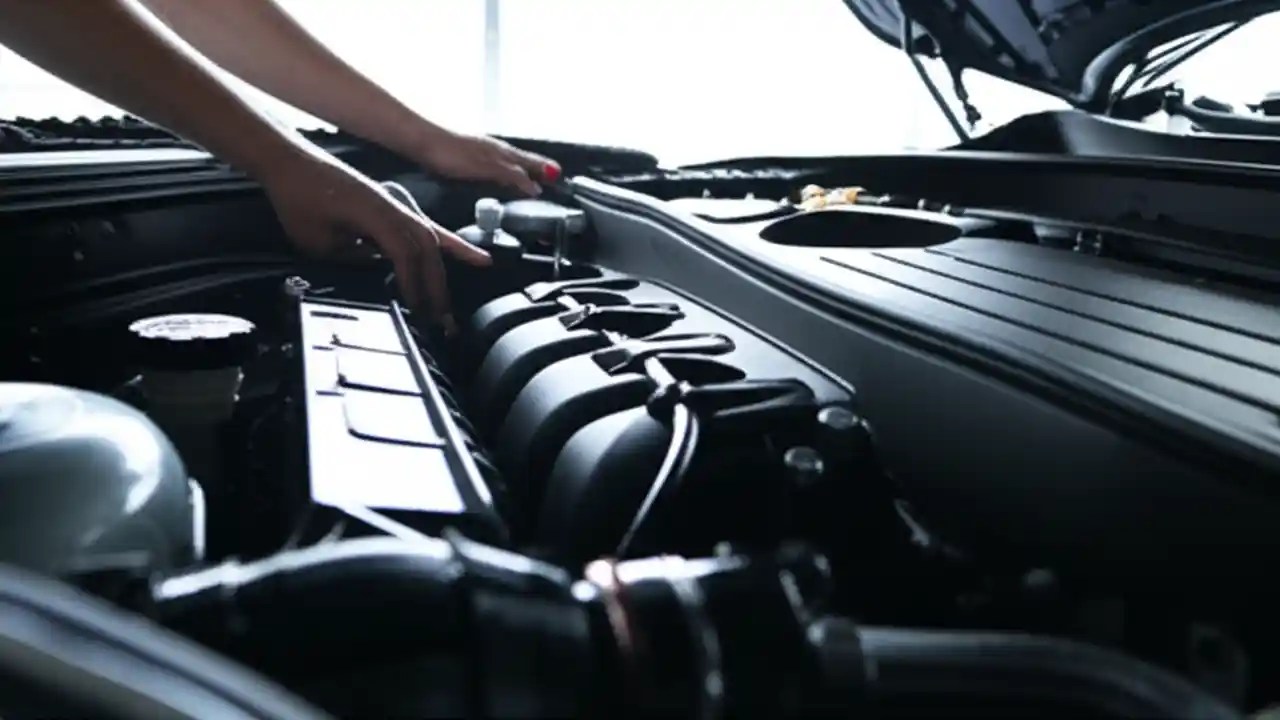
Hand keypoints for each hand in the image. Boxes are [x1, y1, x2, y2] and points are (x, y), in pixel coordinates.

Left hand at [260, 145, 489, 330]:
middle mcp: (395, 206)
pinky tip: (478, 259)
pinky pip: (428, 228)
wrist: (290, 162)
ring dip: (440, 276)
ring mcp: (397, 204)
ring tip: (448, 308)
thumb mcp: (318, 243)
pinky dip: (453, 246)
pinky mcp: (394, 206)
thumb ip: (353, 261)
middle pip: (427, 249)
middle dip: (435, 288)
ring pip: (431, 241)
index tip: (416, 313)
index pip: (406, 253)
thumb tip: (377, 276)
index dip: (414, 285)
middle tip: (440, 323)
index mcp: (377, 213)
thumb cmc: (298, 199)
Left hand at [416, 128, 559, 196]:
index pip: (529, 163)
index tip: (558, 176)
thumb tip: (535, 186)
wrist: (420, 141)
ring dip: (522, 165)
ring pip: (508, 157)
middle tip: (550, 172)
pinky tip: (497, 171)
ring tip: (530, 172)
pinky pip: (494, 161)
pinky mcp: (466, 154)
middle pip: (521, 158)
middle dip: (536, 165)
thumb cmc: (450, 154)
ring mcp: (480, 150)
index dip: (543, 170)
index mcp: (500, 152)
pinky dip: (504, 167)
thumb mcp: (486, 168)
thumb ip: (511, 176)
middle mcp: (493, 149)